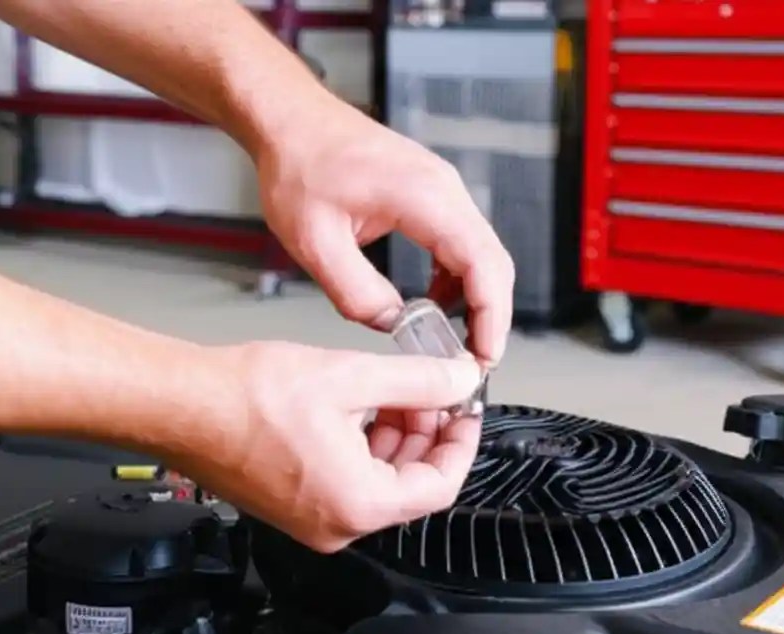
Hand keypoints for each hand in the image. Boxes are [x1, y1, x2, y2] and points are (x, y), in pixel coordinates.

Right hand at [170, 341, 483, 552]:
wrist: (181, 406)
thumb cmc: (245, 399)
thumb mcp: (352, 376)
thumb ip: (419, 380)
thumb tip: (460, 382)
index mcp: (358, 504)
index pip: (440, 486)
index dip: (460, 442)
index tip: (464, 410)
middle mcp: (336, 525)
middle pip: (410, 485)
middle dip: (425, 433)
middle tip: (430, 390)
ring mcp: (311, 520)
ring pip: (378, 481)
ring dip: (394, 435)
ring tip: (392, 389)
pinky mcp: (291, 505)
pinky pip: (346, 481)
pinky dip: (363, 445)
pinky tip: (357, 405)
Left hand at [253, 98, 514, 366]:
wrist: (290, 121)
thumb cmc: (299, 164)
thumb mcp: (316, 243)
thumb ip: (358, 294)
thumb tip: (391, 325)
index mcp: (425, 197)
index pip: (482, 265)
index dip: (492, 316)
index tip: (485, 355)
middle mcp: (444, 190)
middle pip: (493, 263)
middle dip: (491, 316)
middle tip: (474, 361)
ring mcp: (441, 190)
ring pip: (481, 254)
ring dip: (477, 299)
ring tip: (456, 342)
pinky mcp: (430, 196)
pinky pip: (461, 243)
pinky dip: (459, 279)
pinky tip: (436, 303)